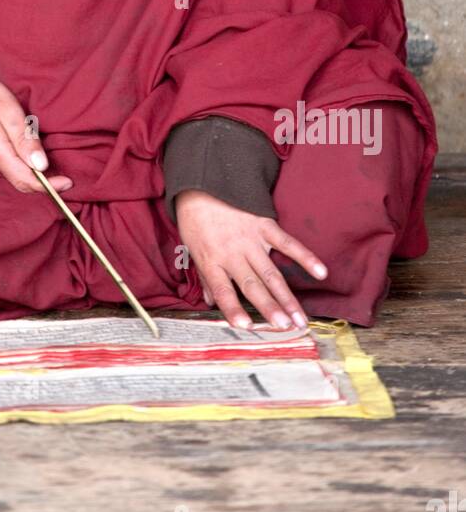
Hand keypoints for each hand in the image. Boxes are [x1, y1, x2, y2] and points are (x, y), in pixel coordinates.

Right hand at [0, 76, 72, 194]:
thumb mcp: (9, 111)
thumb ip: (24, 139)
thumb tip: (42, 166)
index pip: (25, 181)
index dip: (49, 186)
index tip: (68, 182)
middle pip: (20, 183)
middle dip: (43, 186)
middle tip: (65, 179)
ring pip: (13, 177)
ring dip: (33, 178)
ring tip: (54, 172)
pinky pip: (5, 169)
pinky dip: (22, 170)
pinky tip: (32, 163)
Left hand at [175, 189, 327, 329]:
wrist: (203, 183)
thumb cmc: (196, 219)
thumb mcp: (191, 248)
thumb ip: (205, 276)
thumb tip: (211, 302)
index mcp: (212, 261)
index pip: (223, 291)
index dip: (233, 309)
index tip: (246, 327)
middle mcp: (232, 253)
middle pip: (253, 286)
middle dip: (269, 308)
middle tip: (284, 328)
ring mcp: (251, 240)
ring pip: (271, 273)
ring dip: (287, 297)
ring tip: (299, 318)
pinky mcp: (265, 225)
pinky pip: (288, 243)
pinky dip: (305, 257)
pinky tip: (320, 272)